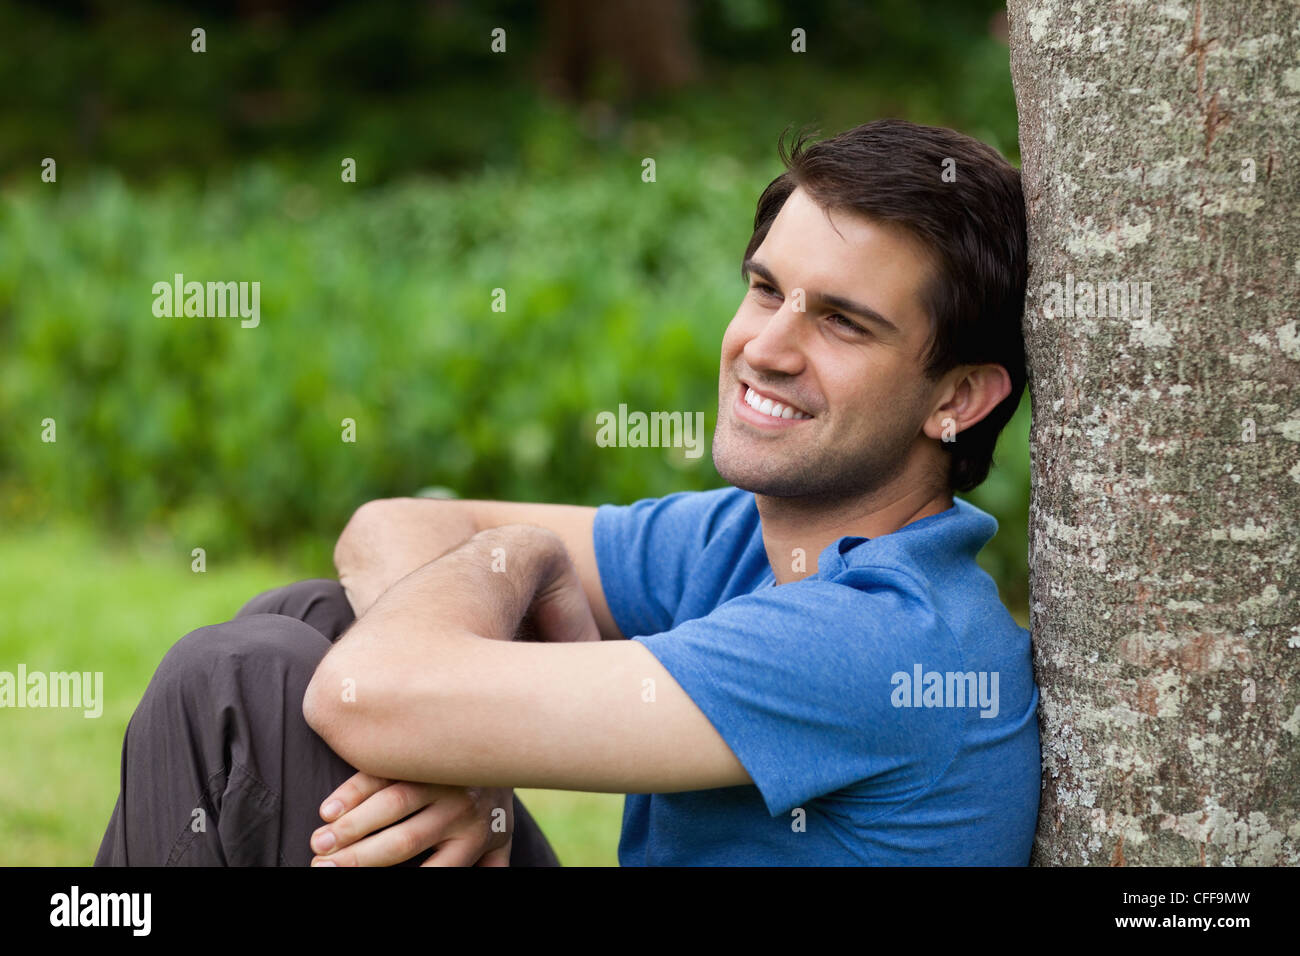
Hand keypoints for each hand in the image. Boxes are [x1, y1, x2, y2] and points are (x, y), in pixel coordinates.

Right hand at [309, 771, 513, 866]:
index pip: (433, 872)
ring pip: (392, 805)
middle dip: (358, 859)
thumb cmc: (492, 802)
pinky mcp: (422, 753)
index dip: (390, 878)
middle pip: (403, 842)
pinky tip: (328, 810)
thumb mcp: (500, 837)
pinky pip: (384, 772)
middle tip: (321, 867)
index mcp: (473, 839)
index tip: (355, 882)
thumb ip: (492, 866)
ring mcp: (439, 778)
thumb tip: (488, 881)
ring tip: (319, 843)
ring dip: (350, 827)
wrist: (506, 741)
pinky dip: (353, 791)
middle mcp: (458, 810)